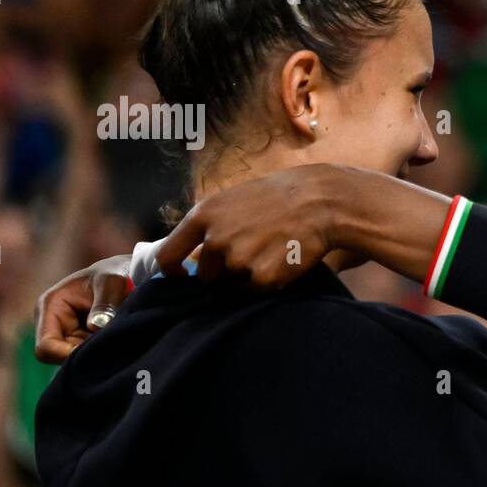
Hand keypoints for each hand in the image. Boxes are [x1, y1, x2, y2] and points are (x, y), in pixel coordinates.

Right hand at [34, 255, 130, 363]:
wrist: (126, 272)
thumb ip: (105, 304)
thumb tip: (96, 326)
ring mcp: (68, 332)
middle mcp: (54, 323)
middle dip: (85, 355)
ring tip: (117, 339)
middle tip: (112, 346)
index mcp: (50, 307)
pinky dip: (102, 352)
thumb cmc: (115, 273)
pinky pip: (89, 355)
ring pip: (76, 358)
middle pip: (60, 357)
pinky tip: (117, 341)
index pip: (45, 347)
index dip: (66, 355)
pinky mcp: (82, 338)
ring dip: (96, 354)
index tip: (94, 354)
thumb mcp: (112, 282)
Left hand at [157, 163, 340, 288]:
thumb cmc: (278, 197)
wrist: (319, 201)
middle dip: (223, 271)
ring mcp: (238, 260)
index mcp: (202, 216)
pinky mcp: (262, 277)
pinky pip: (257, 289)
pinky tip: (283, 259)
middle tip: (251, 253)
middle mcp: (215, 240)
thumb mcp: (232, 200)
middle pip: (206, 275)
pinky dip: (269, 280)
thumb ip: (210, 225)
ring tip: (270, 251)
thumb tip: (195, 254)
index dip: (172, 272)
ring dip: (247, 275)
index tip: (181, 276)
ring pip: (232, 283)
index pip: (168, 256)